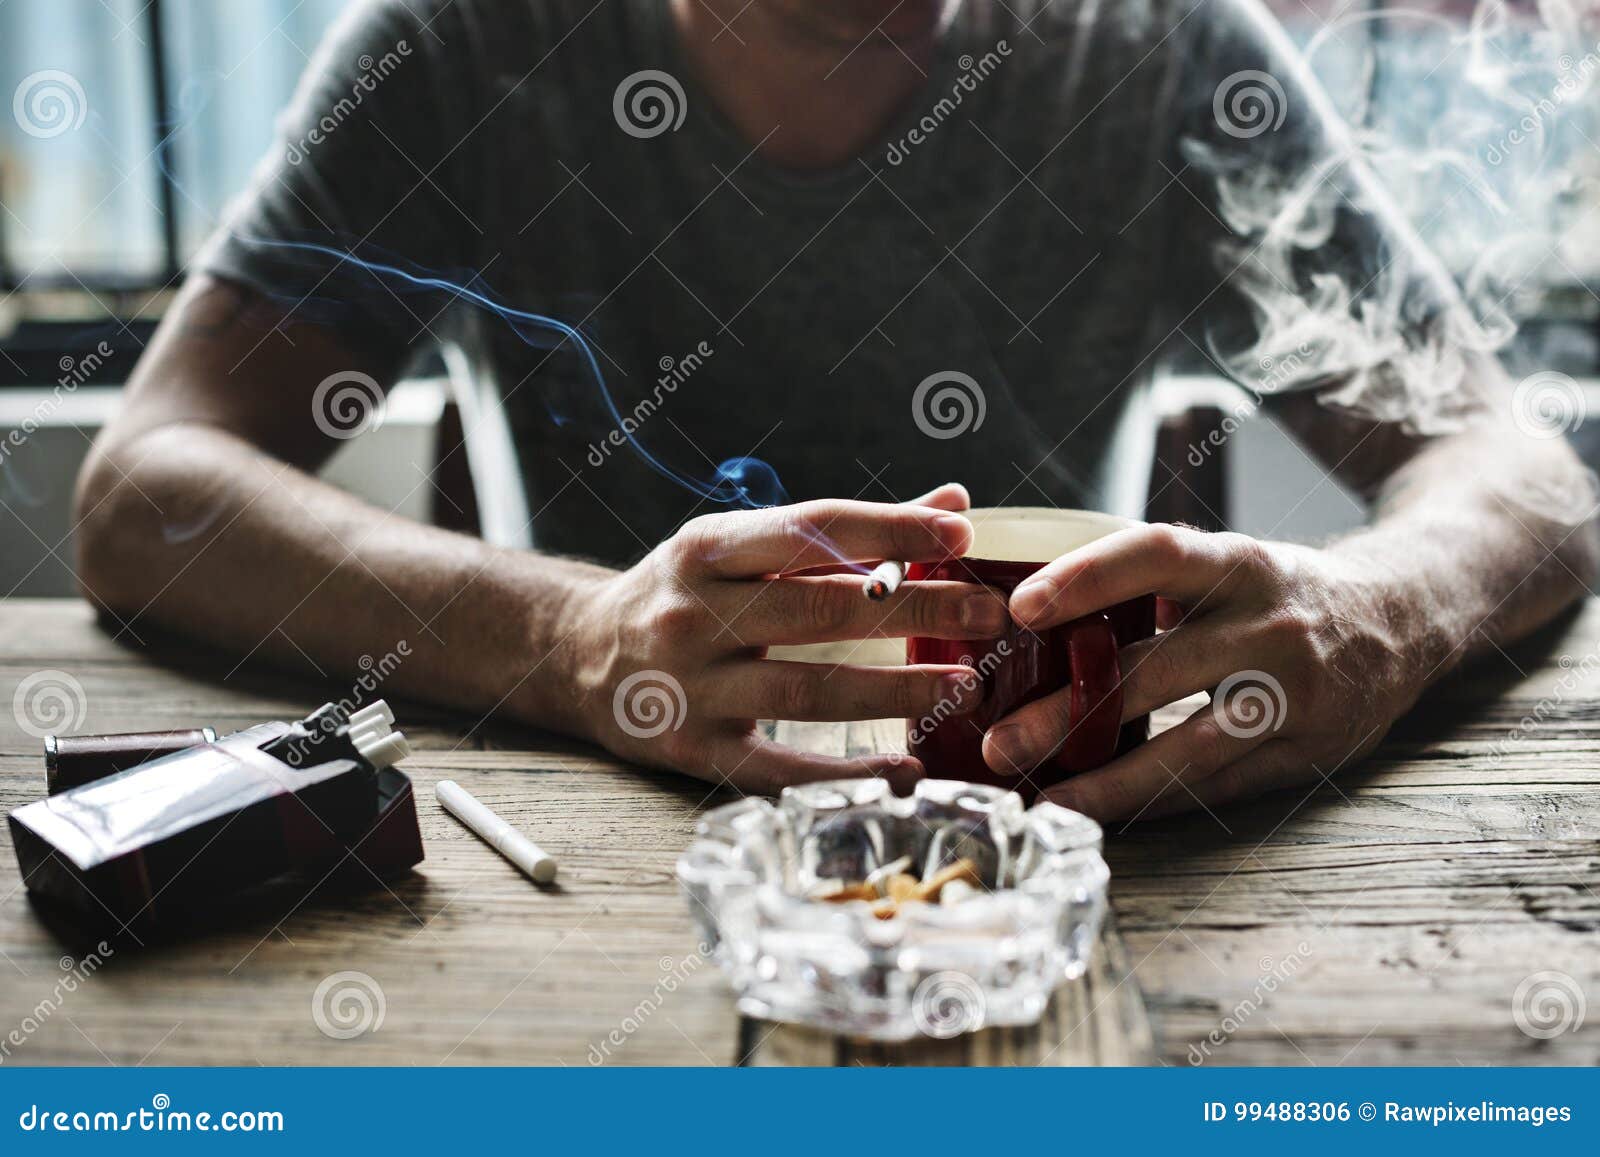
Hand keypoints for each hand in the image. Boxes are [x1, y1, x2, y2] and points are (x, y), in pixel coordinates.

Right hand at [563, 485, 1009, 794]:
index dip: (890, 529)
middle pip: (821, 611)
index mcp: (708, 548)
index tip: (961, 535)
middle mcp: (694, 614)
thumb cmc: (685, 593)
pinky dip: (847, 774)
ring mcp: (691, 687)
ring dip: (896, 690)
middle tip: (990, 614)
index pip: (812, 529)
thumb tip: (953, 502)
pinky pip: (779, 769)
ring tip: (964, 684)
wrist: (579, 654)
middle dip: (916, 609)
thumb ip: (846, 531)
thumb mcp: (742, 544)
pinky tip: (907, 767)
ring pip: (808, 691)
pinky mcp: (692, 750)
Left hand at [983, 524, 1424, 820]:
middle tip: (998, 740)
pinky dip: (1154, 802)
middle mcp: (1271, 627)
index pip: (1160, 555)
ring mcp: (1294, 696)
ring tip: (1045, 798)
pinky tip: (1099, 812)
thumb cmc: (1280, 591)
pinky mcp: (1307, 752)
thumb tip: (1026, 614)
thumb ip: (1151, 585)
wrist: (1408, 616)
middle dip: (1070, 711)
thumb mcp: (1230, 564)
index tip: (1022, 608)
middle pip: (1159, 670)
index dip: (1090, 577)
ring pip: (1190, 750)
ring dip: (1109, 779)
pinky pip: (1216, 787)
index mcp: (1242, 563)